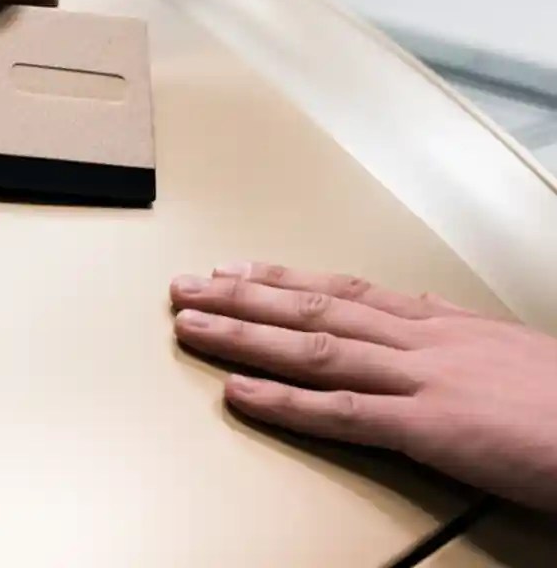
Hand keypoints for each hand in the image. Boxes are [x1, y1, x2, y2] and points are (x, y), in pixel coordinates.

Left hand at [170, 262, 556, 511]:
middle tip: (187, 286)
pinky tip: (237, 393)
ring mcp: (423, 380)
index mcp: (442, 325)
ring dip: (244, 335)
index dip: (285, 278)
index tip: (238, 268)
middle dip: (243, 296)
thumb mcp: (508, 357)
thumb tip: (421, 329)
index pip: (346, 291)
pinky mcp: (431, 426)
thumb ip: (456, 344)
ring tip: (191, 325)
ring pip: (313, 348)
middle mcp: (423, 342)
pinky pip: (341, 412)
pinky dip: (283, 402)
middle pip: (314, 308)